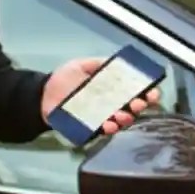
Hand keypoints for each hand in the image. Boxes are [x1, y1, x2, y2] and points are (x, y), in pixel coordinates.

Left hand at [41, 58, 161, 134]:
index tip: (153, 93)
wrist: (42, 95)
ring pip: (119, 121)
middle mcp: (109, 105)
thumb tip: (118, 62)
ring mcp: (100, 118)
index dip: (147, 93)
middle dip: (139, 106)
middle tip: (139, 103)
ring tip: (122, 114)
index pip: (135, 92)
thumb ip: (99, 63)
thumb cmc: (63, 80)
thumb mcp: (81, 65)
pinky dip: (107, 128)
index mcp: (111, 89)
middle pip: (132, 108)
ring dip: (125, 119)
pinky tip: (109, 123)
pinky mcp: (88, 128)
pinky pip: (101, 131)